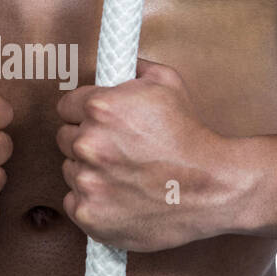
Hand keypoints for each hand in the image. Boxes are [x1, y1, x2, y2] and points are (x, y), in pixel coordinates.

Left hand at [56, 59, 238, 251]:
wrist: (212, 188)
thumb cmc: (190, 137)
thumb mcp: (167, 83)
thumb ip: (133, 68)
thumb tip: (119, 61)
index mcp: (100, 108)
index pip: (66, 106)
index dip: (84, 113)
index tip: (99, 122)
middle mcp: (88, 144)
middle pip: (64, 138)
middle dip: (87, 141)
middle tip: (117, 149)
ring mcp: (87, 182)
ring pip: (70, 170)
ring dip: (89, 171)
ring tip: (124, 174)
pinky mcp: (90, 214)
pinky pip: (75, 202)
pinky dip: (92, 200)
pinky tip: (119, 195)